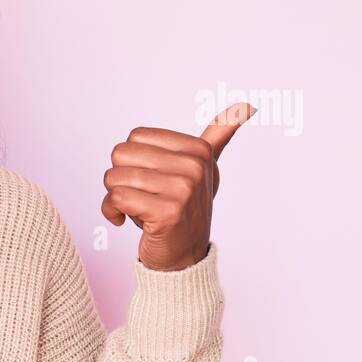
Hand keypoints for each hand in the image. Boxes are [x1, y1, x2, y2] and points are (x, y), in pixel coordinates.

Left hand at [100, 102, 254, 270]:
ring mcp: (183, 190)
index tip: (150, 180)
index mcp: (198, 150)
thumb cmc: (185, 208)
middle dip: (120, 178)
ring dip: (115, 197)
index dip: (131, 160)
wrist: (183, 257)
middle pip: (121, 154)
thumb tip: (248, 105)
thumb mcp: (204, 168)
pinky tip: (128, 222)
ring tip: (138, 209)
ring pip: (114, 177)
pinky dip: (113, 212)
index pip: (135, 137)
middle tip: (141, 196)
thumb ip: (219, 135)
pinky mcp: (168, 213)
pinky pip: (116, 199)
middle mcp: (194, 167)